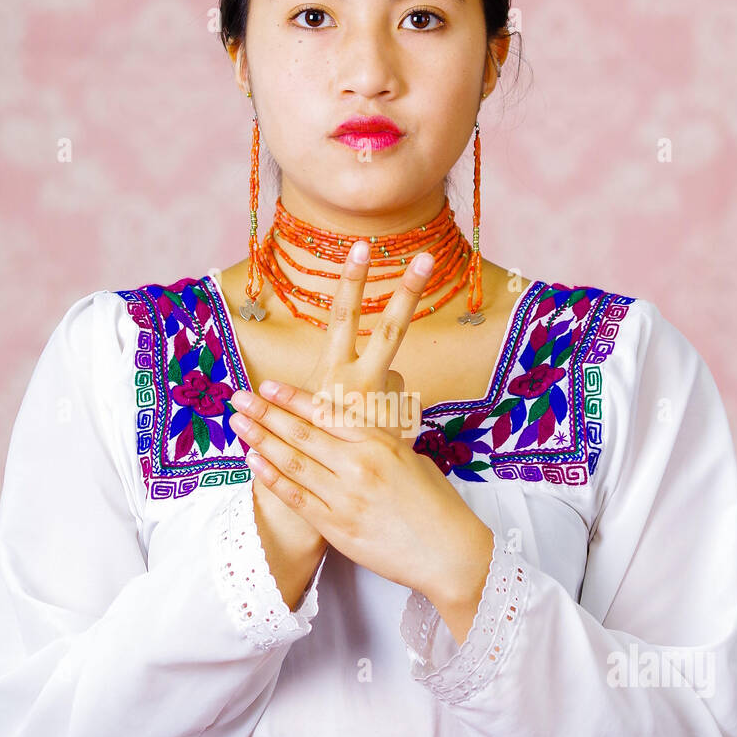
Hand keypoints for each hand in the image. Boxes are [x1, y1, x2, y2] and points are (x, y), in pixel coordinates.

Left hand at [229, 378, 495, 617]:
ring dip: (261, 439)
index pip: (327, 414)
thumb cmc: (438, 507)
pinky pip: (296, 498)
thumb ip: (379, 442)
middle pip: (301, 434)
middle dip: (266, 412)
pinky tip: (253, 461)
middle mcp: (359, 467)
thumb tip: (354, 429)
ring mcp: (345, 498)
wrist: (450, 554)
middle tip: (239, 398)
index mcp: (380, 444)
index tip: (268, 385)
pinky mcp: (337, 528)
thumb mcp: (412, 460)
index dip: (293, 398)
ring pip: (292, 462)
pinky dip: (272, 478)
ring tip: (238, 423)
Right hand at [296, 239, 429, 441]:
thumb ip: (344, 385)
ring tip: (361, 422)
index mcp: (330, 369)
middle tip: (425, 257)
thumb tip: (383, 376)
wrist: (311, 493)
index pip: (342, 313)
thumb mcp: (319, 407)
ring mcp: (377, 404)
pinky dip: (390, 422)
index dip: (352, 279)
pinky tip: (375, 442)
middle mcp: (355, 381)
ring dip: (387, 394)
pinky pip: (401, 411)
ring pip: (399, 380)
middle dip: (406, 292)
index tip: (363, 244)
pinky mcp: (391, 429)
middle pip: (387, 328)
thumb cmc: (312, 446)